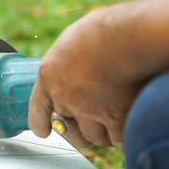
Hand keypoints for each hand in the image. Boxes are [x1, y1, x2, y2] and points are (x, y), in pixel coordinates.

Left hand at [27, 1, 149, 148]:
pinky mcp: (116, 118)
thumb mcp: (78, 36)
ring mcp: (90, 111)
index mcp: (51, 74)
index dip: (40, 122)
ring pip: (95, 137)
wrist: (127, 37)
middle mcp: (67, 98)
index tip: (43, 131)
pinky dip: (123, 138)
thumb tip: (88, 56)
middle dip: (77, 133)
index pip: (38, 107)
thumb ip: (77, 55)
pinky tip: (129, 133)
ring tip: (113, 128)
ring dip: (102, 135)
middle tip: (87, 131)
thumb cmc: (107, 28)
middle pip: (68, 128)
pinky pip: (118, 140)